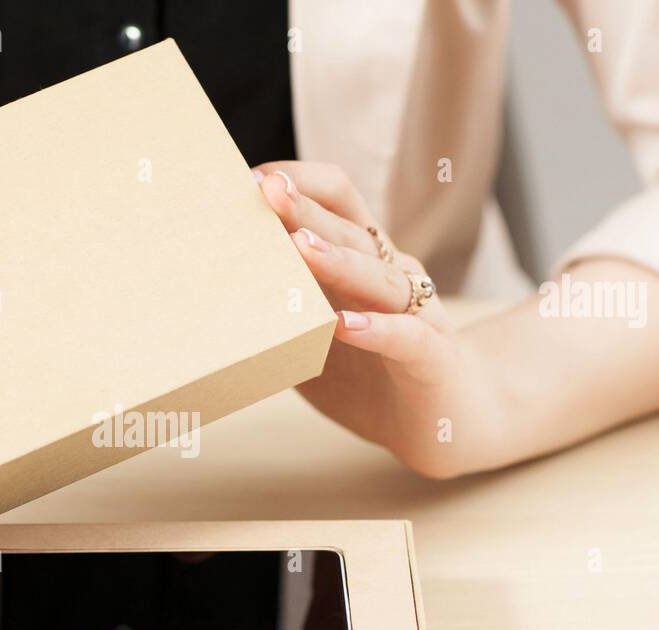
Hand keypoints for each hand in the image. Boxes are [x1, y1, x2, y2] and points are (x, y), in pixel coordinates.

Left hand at [254, 162, 494, 477]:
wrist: (451, 422)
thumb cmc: (373, 375)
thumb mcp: (314, 340)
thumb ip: (277, 315)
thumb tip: (206, 303)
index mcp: (364, 262)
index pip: (338, 201)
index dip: (298, 183)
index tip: (247, 178)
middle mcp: (394, 276)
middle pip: (351, 231)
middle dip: (306, 209)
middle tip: (264, 191)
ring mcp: (417, 315)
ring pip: (379, 277)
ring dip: (337, 260)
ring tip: (298, 246)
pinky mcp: (432, 358)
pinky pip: (405, 338)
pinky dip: (376, 330)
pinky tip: (344, 328)